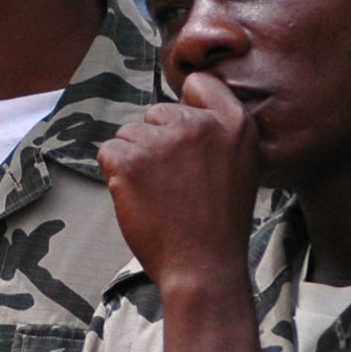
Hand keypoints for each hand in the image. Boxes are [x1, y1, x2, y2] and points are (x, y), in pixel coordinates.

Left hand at [98, 74, 261, 289]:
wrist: (202, 267)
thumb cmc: (219, 223)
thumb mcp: (242, 166)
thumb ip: (219, 129)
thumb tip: (184, 104)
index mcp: (234, 124)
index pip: (201, 84)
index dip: (187, 108)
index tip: (188, 139)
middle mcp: (199, 125)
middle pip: (157, 114)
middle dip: (157, 143)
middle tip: (175, 185)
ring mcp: (162, 141)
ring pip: (130, 135)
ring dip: (136, 162)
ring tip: (160, 196)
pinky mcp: (129, 160)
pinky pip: (109, 152)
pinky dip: (115, 175)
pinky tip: (139, 199)